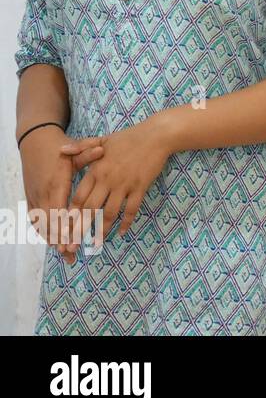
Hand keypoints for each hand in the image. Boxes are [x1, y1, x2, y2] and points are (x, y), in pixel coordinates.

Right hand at [19, 125, 89, 249]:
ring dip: (52, 240)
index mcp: (56, 183)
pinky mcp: (31, 197)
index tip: (72, 241)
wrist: (35, 142)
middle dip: (60, 240)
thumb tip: (102, 150)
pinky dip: (43, 232)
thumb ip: (87, 153)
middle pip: (50, 222)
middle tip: (71, 255)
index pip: (59, 210)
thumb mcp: (75, 149)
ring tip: (65, 256)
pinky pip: (36, 219)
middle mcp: (43, 192)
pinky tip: (53, 243)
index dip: (64, 226)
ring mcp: (35, 196)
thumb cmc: (59, 147)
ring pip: (42, 223)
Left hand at [58, 116, 174, 259]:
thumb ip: (80, 146)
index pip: (79, 197)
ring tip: (96, 243)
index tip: (63, 228)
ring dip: (102, 229)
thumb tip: (60, 150)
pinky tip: (122, 232)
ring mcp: (124, 185)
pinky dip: (127, 222)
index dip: (70, 215)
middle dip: (80, 228)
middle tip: (73, 244)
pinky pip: (132, 209)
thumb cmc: (128, 138)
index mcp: (96, 170)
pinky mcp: (140, 188)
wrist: (156, 136)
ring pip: (110, 212)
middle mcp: (107, 180)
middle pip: (90, 209)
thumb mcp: (101, 139)